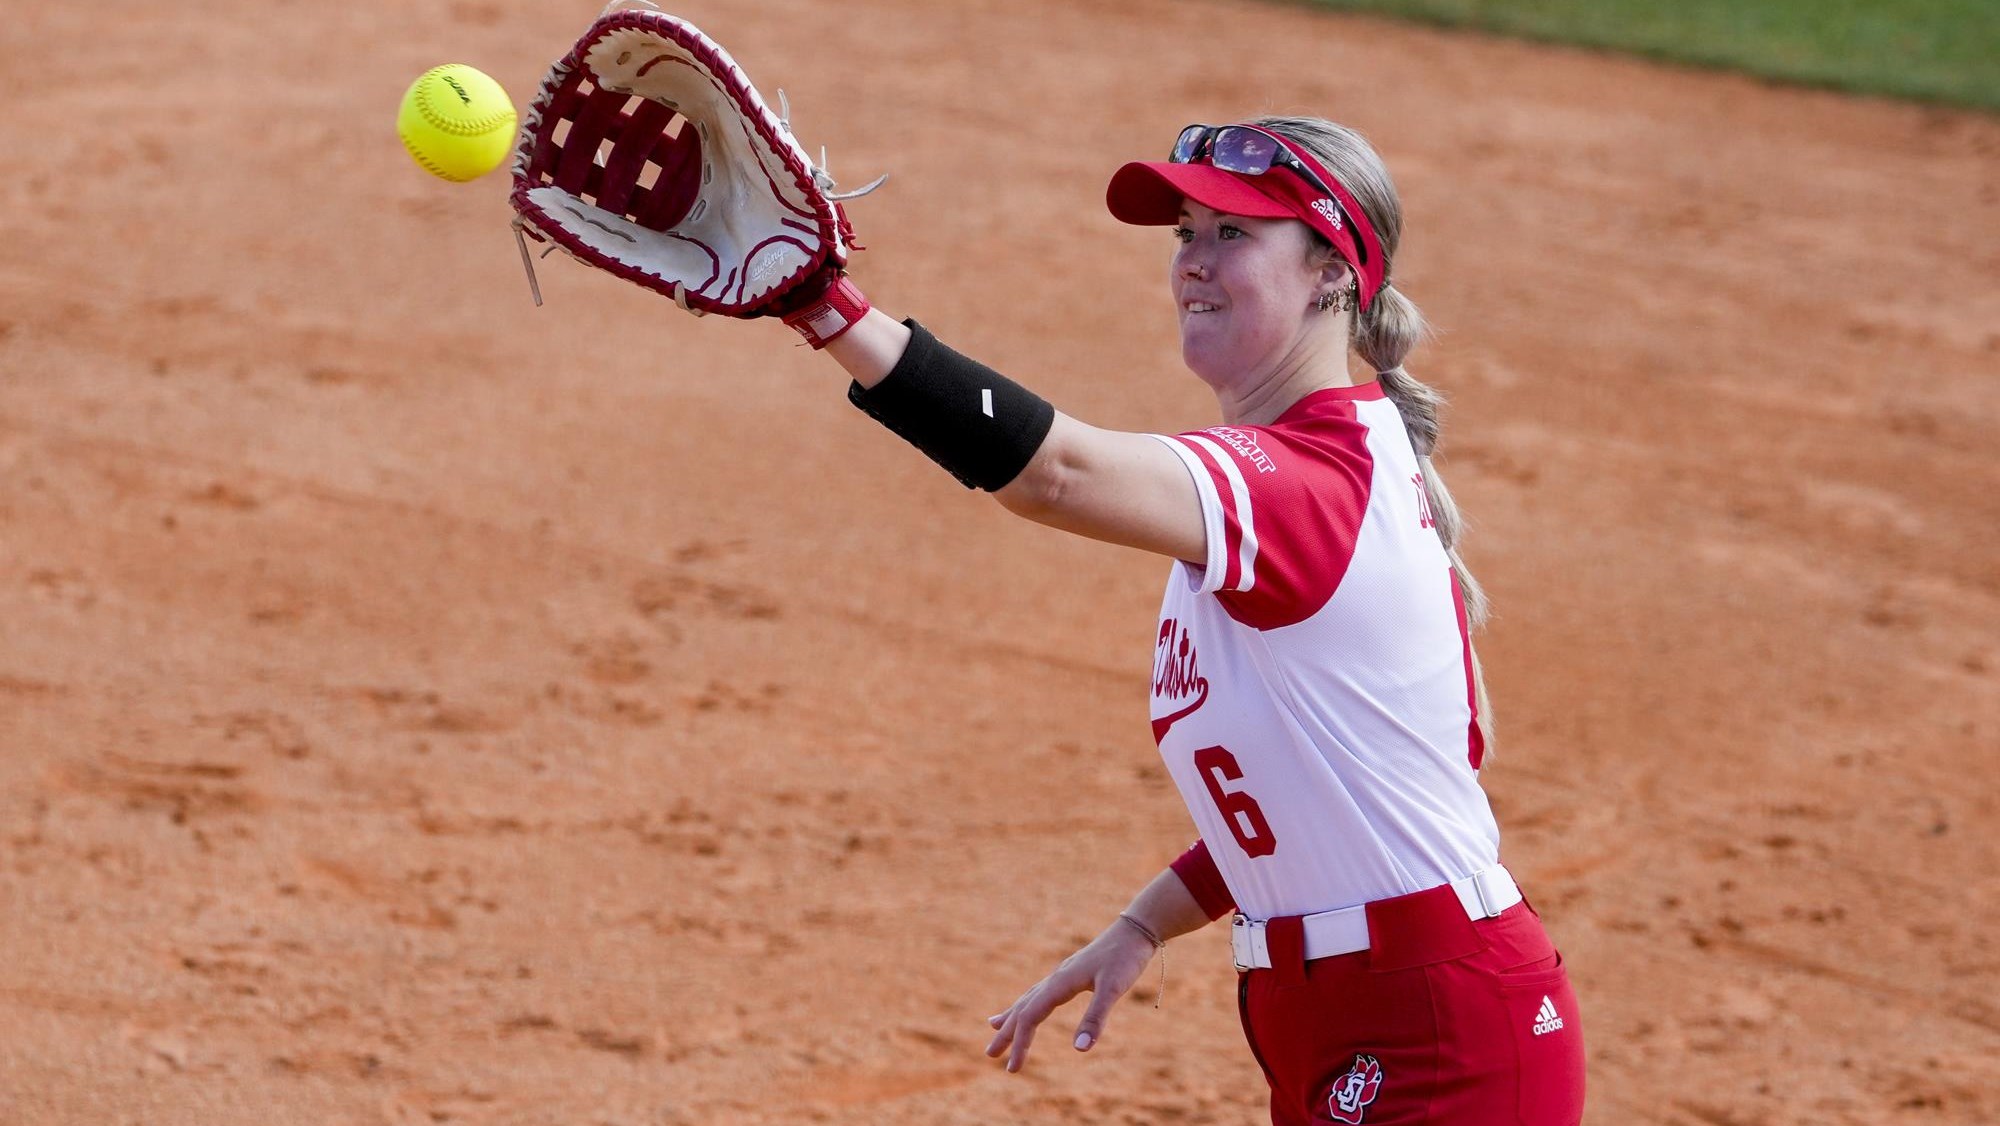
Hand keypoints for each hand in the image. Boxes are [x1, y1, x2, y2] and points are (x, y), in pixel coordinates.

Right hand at [984, 918, 1158, 1072]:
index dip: (1020, 1043)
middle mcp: (1055, 978)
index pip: (1030, 1017)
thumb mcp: (1113, 989)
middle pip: (1023, 1008)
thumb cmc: (1125, 957)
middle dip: (1006, 1032)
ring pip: (1029, 998)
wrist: (1136, 929)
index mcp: (1060, 983)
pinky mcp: (1072, 973)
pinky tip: (1032, 1003)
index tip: (1012, 1069)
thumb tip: (1080, 1049)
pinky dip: (1029, 1002)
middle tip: (989, 1054)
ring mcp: (1063, 974)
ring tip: (993, 1025)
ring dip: (1012, 1015)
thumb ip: (1095, 1018)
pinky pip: (1042, 992)